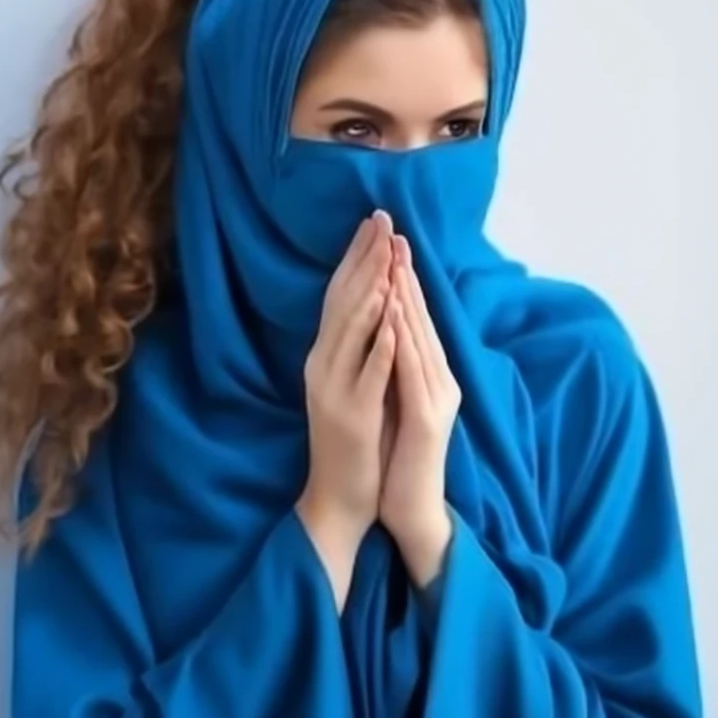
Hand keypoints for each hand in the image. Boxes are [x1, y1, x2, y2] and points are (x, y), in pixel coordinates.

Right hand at [297, 211, 395, 609]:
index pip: (341, 294)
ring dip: (370, 294)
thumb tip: (375, 300)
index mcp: (326, 355)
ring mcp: (335, 389)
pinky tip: (394, 324)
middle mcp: (323, 364)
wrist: (338, 495)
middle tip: (381, 221)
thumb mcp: (352, 382)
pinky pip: (368, 376)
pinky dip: (380, 348)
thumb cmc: (354, 438)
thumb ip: (358, 343)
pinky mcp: (352, 416)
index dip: (357, 256)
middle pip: (344, 302)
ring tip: (386, 260)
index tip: (375, 222)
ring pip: (352, 333)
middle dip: (365, 260)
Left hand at [379, 235, 459, 587]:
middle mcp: (440, 379)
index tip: (389, 243)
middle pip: (422, 319)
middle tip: (394, 233)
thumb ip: (398, 366)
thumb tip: (386, 328)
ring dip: (408, 297)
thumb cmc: (401, 454)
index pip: (415, 318)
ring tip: (394, 260)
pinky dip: (404, 340)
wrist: (411, 507)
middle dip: (406, 274)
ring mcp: (438, 398)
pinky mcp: (429, 419)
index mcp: (430, 374)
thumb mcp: (398, 400)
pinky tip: (395, 314)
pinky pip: (414, 372)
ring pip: (421, 338)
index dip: (404, 280)